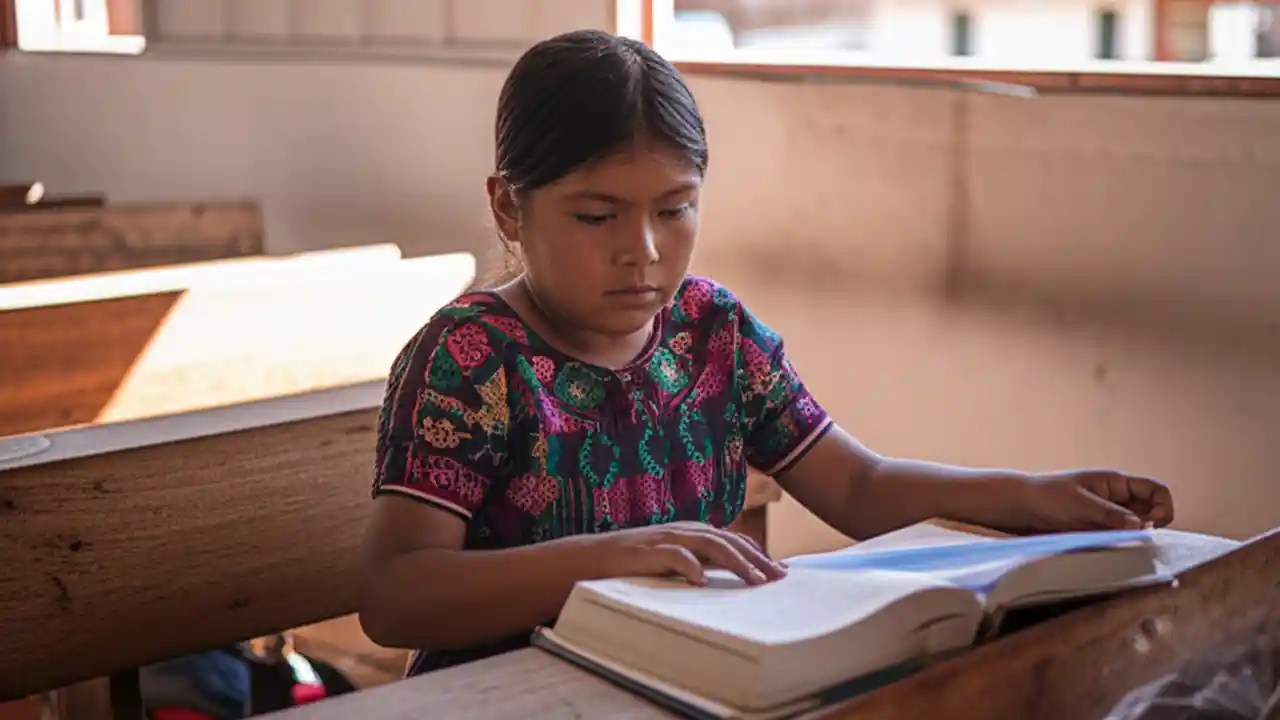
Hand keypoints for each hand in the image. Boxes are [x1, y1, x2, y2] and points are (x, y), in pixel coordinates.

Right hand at [589, 521, 786, 586]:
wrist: (592, 557)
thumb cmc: (634, 563)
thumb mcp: (672, 561)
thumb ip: (698, 562)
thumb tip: (727, 576)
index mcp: (692, 532)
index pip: (734, 540)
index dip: (759, 554)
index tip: (781, 571)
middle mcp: (684, 530)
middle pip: (729, 541)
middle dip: (757, 559)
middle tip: (779, 578)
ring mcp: (666, 538)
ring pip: (710, 544)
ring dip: (735, 562)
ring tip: (754, 581)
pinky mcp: (647, 551)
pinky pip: (674, 555)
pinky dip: (690, 565)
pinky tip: (702, 579)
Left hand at [1011, 469, 1173, 532]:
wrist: (1020, 506)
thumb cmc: (1048, 496)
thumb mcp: (1080, 503)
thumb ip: (1110, 514)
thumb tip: (1140, 526)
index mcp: (1116, 483)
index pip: (1156, 491)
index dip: (1163, 507)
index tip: (1149, 524)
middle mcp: (1117, 498)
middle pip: (1152, 512)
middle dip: (1150, 526)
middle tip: (1132, 536)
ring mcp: (1108, 515)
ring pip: (1136, 528)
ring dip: (1133, 537)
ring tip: (1116, 542)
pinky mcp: (1097, 530)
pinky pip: (1118, 538)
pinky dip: (1119, 544)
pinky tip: (1107, 547)